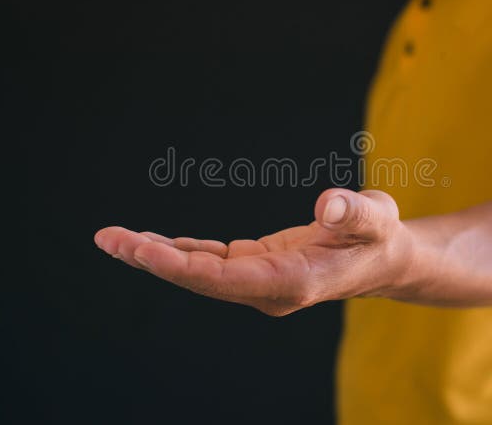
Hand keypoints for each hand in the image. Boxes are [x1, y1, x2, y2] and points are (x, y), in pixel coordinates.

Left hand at [94, 188, 410, 315]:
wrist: (382, 261)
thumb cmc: (381, 237)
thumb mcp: (378, 217)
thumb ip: (356, 212)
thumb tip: (327, 203)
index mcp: (293, 279)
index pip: (226, 278)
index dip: (182, 265)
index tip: (143, 249)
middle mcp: (269, 288)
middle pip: (201, 279)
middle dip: (154, 260)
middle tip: (109, 239)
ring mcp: (259, 281)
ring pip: (200, 273)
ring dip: (158, 257)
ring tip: (115, 240)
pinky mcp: (256, 268)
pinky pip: (210, 263)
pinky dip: (180, 251)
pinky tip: (152, 242)